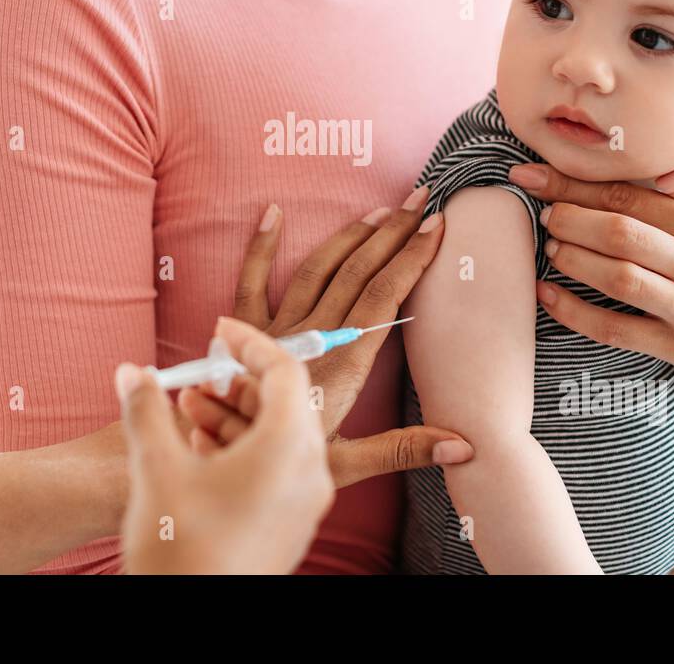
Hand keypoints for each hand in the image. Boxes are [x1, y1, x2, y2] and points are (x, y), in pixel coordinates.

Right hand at [116, 317, 333, 574]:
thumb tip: (131, 372)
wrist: (185, 625)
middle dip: (239, 383)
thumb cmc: (179, 549)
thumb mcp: (155, 468)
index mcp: (289, 449)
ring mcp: (303, 504)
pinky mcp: (289, 526)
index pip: (285, 370)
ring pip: (279, 438)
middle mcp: (309, 474)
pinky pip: (276, 469)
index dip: (251, 342)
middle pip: (286, 403)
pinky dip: (242, 448)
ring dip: (235, 416)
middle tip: (198, 377)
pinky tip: (196, 448)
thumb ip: (145, 408)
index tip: (219, 330)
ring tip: (184, 411)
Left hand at [182, 190, 474, 487]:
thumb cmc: (277, 473)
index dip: (411, 258)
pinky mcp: (242, 332)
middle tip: (421, 200)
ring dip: (349, 236)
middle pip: (357, 273)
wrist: (210, 470)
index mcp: (341, 367)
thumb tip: (464, 448)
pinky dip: (261, 247)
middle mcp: (310, 339)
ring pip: (318, 271)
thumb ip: (403, 448)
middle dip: (392, 233)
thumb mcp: (346, 465)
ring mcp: (275, 332)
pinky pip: (250, 283)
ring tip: (379, 211)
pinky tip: (272, 212)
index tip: (436, 227)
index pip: (383, 298)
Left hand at [509, 153, 673, 394]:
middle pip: (620, 233)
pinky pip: (617, 329)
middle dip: (569, 218)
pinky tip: (547, 294)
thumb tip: (668, 174)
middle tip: (543, 212)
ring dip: (571, 259)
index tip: (534, 176)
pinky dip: (574, 312)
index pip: (633, 196)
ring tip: (549, 245)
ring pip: (618, 277)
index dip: (577, 185)